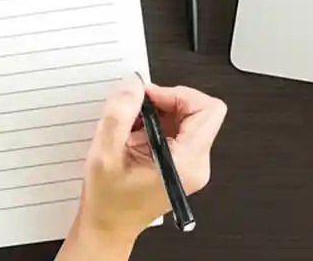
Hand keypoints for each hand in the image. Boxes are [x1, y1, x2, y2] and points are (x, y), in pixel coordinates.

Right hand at [57, 78, 226, 260]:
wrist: (108, 228)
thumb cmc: (109, 202)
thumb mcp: (105, 154)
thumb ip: (119, 115)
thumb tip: (134, 85)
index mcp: (186, 163)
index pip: (208, 109)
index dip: (179, 95)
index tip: (151, 97)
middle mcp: (196, 164)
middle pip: (199, 110)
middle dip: (166, 102)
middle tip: (137, 107)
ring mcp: (192, 164)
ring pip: (188, 117)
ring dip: (159, 112)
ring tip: (132, 124)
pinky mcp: (183, 163)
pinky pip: (179, 129)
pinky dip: (157, 123)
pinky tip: (135, 134)